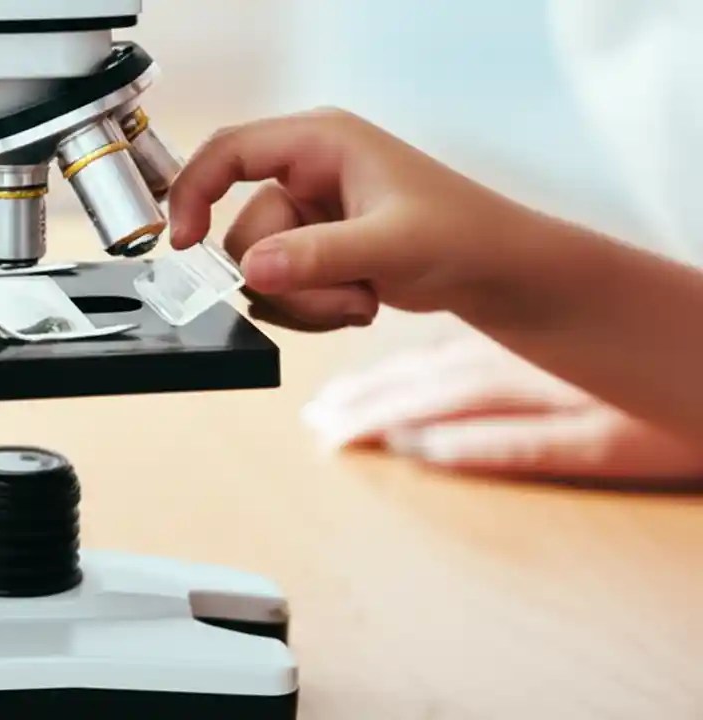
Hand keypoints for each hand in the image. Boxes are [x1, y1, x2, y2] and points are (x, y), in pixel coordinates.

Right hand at [168, 108, 547, 327]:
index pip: (229, 151)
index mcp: (321, 142)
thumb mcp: (390, 245)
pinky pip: (280, 287)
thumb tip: (250, 271)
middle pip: (244, 231)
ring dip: (306, 300)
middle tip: (343, 295)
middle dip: (287, 279)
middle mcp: (306, 173)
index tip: (184, 243)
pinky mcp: (314, 249)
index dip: (194, 191)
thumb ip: (316, 257)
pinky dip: (314, 308)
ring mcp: (309, 214)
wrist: (496, 273)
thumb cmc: (461, 235)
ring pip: (260, 269)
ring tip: (362, 298)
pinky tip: (359, 302)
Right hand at [303, 332, 702, 481]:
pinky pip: (452, 353)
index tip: (325, 432)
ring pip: (427, 361)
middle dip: (359, 397)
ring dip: (381, 380)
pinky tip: (410, 370)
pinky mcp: (530, 341)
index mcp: (509, 377)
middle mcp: (501, 353)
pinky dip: (418, 366)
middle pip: (411, 377)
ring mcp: (513, 343)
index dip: (368, 419)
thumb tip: (429, 448)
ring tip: (340, 395)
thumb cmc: (674, 408)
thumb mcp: (598, 443)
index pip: (418, 400)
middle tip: (317, 415)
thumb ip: (509, 444)